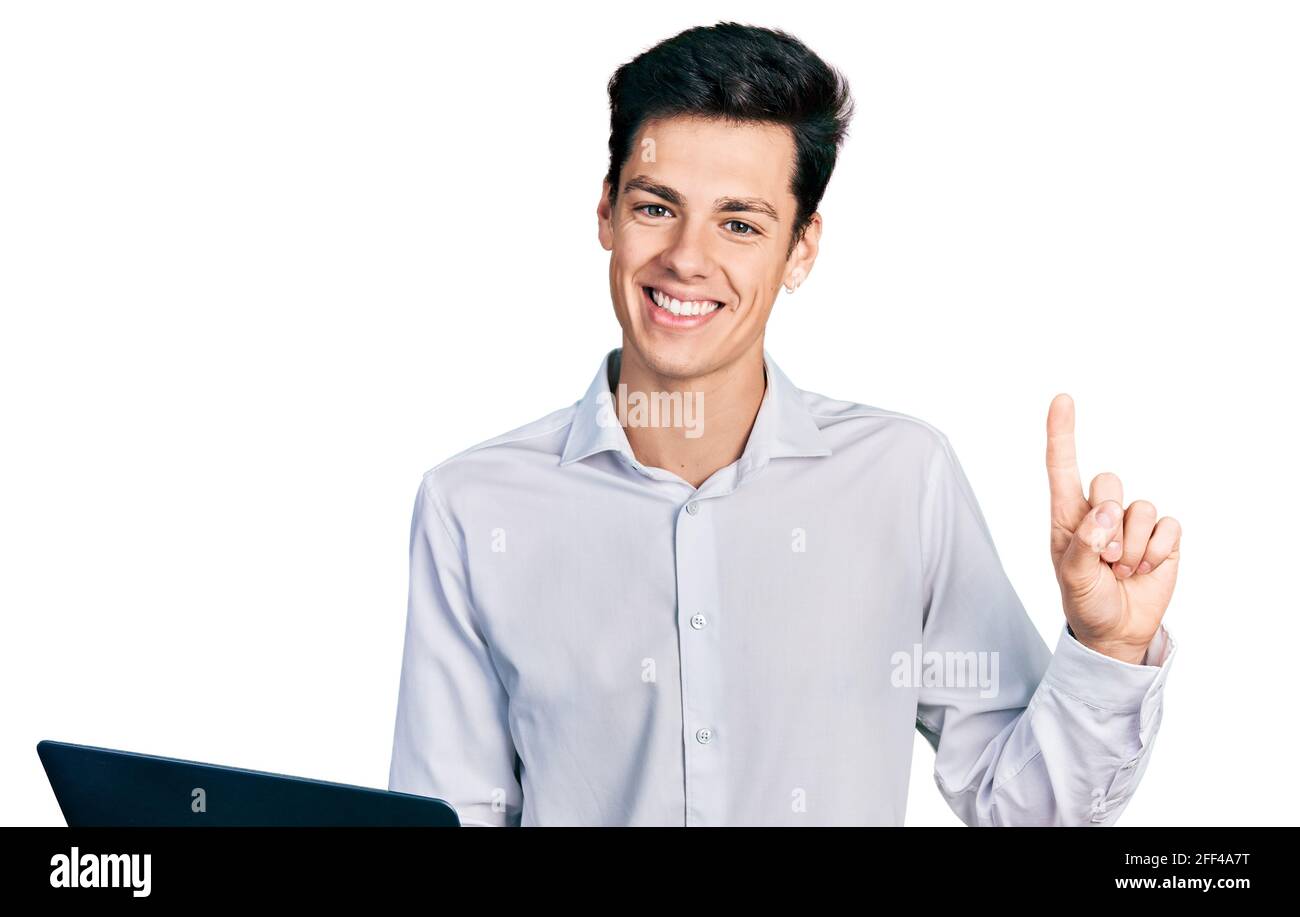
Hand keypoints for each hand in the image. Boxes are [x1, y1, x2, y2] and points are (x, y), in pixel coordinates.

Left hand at [1046, 394, 1181, 663]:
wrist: (1116, 631)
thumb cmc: (1085, 600)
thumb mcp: (1073, 576)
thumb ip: (1084, 542)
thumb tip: (1106, 511)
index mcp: (1069, 515)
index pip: (1063, 467)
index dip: (1062, 433)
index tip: (1062, 399)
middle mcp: (1101, 511)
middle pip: (1108, 483)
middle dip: (1108, 522)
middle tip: (1104, 558)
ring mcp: (1133, 522)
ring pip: (1140, 508)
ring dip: (1132, 546)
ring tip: (1121, 569)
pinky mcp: (1163, 536)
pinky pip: (1168, 526)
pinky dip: (1157, 551)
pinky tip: (1145, 569)